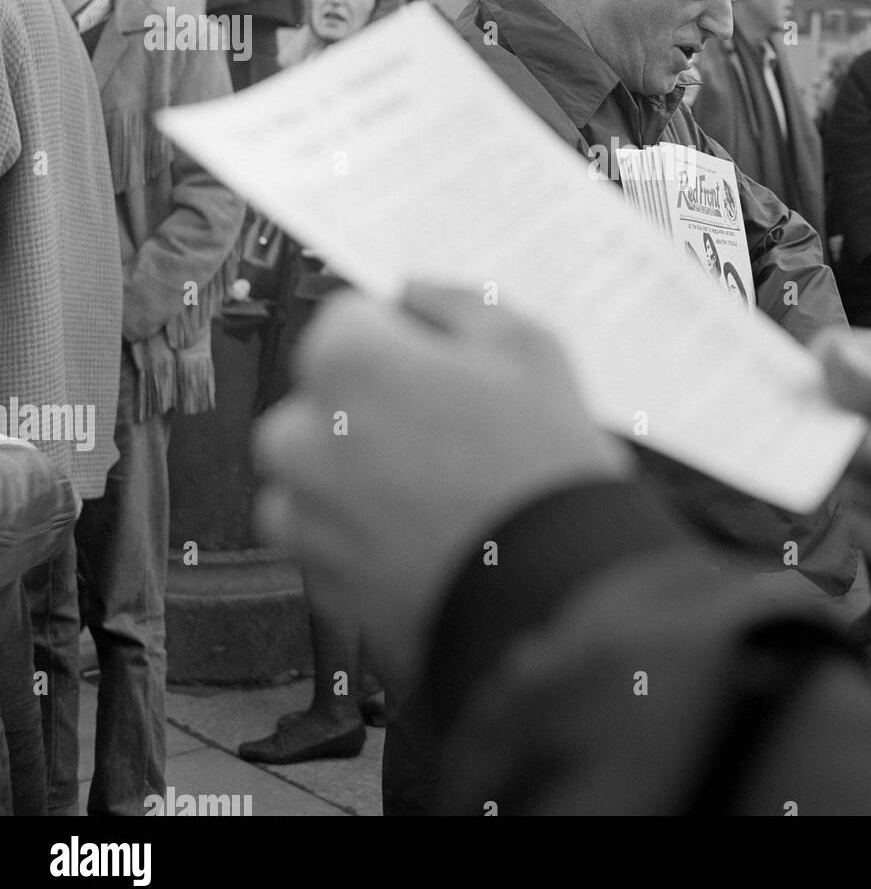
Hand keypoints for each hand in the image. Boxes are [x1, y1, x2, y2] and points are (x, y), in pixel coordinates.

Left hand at [253, 283, 627, 685]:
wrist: (551, 595)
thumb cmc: (542, 467)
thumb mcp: (528, 345)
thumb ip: (455, 301)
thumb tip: (414, 293)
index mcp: (348, 360)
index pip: (349, 318)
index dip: (403, 336)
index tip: (441, 364)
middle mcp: (303, 431)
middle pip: (326, 392)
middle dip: (374, 402)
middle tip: (451, 428)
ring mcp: (303, 510)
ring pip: (318, 464)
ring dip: (360, 465)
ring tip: (442, 486)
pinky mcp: (313, 573)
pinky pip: (323, 530)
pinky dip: (359, 526)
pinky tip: (424, 529)